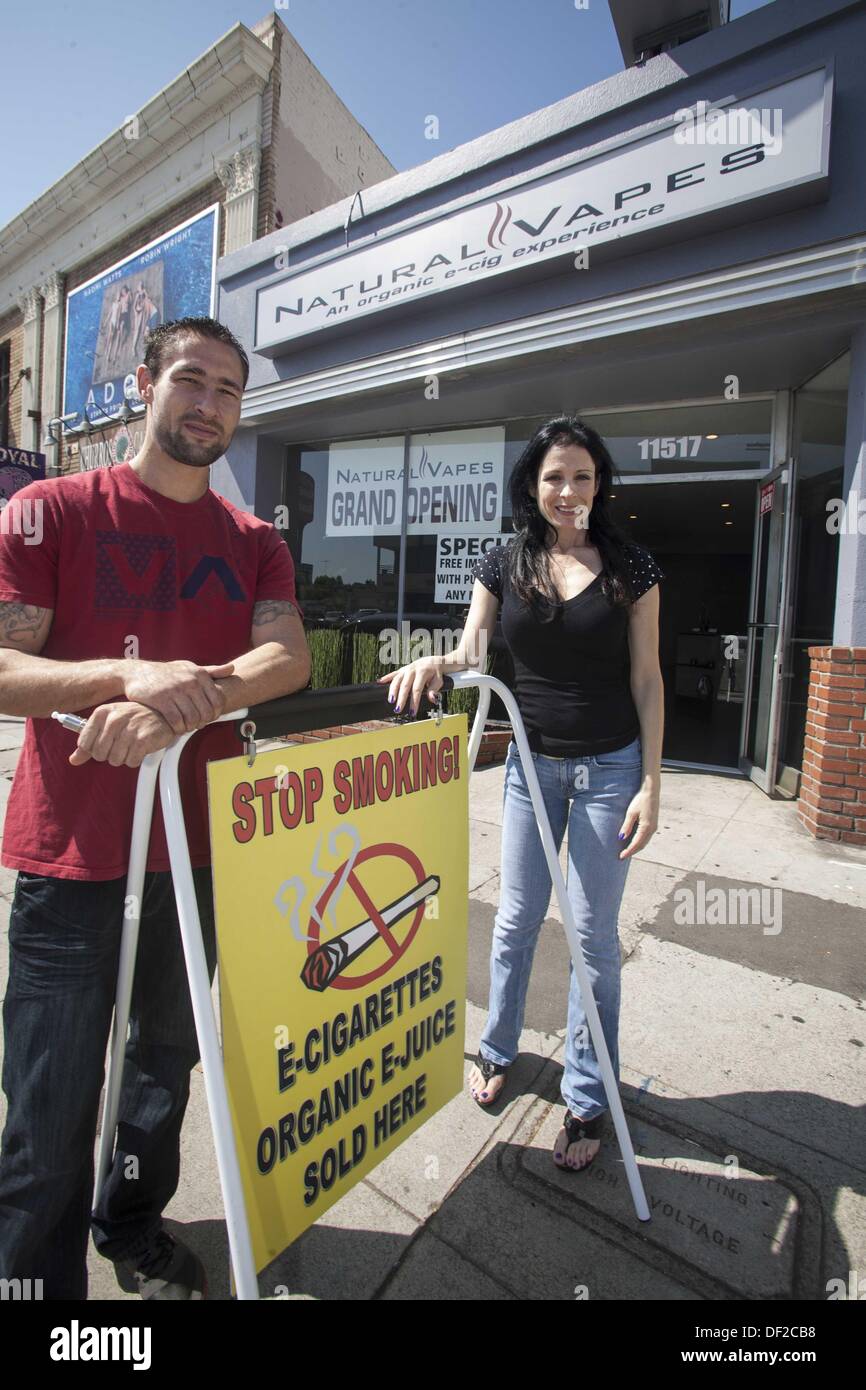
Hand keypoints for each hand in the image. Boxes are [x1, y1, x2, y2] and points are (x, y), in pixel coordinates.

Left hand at [68, 702, 176, 768]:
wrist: (162, 713)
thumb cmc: (134, 718)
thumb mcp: (108, 724)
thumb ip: (89, 743)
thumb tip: (73, 760)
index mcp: (101, 713)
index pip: (84, 743)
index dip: (94, 748)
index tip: (105, 743)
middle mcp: (114, 719)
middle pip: (99, 755)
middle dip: (110, 754)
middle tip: (121, 744)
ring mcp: (129, 729)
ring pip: (115, 760)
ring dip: (124, 757)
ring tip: (131, 745)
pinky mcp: (143, 739)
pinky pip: (131, 762)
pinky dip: (136, 759)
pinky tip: (140, 748)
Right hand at [120, 658, 234, 733]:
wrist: (137, 672)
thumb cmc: (166, 673)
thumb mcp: (189, 667)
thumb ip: (212, 671)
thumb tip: (232, 669)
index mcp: (199, 674)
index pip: (217, 701)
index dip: (215, 714)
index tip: (207, 717)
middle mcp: (189, 681)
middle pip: (206, 713)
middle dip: (202, 722)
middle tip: (195, 724)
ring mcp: (175, 691)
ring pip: (192, 718)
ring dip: (189, 727)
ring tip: (185, 726)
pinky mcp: (161, 700)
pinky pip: (176, 721)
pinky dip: (178, 728)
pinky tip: (175, 727)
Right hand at [376, 657, 443, 715]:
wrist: (433, 662)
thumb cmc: (436, 674)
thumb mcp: (439, 681)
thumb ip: (434, 690)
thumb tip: (432, 698)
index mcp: (422, 673)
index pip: (417, 689)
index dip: (414, 702)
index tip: (412, 712)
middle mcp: (412, 670)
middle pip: (405, 685)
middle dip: (401, 698)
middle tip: (398, 709)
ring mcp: (406, 669)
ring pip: (397, 679)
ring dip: (392, 690)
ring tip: (390, 700)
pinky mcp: (402, 670)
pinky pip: (393, 674)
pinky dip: (386, 678)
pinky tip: (379, 682)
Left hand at [617, 785, 658, 858]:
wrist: (651, 792)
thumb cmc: (640, 801)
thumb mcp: (631, 813)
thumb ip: (626, 826)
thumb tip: (621, 838)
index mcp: (646, 828)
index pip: (636, 844)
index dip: (628, 851)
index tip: (620, 857)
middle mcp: (652, 829)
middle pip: (641, 845)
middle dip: (632, 852)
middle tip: (622, 856)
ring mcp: (653, 827)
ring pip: (644, 842)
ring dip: (636, 848)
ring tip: (626, 851)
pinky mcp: (653, 824)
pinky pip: (646, 837)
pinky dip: (639, 842)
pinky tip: (633, 842)